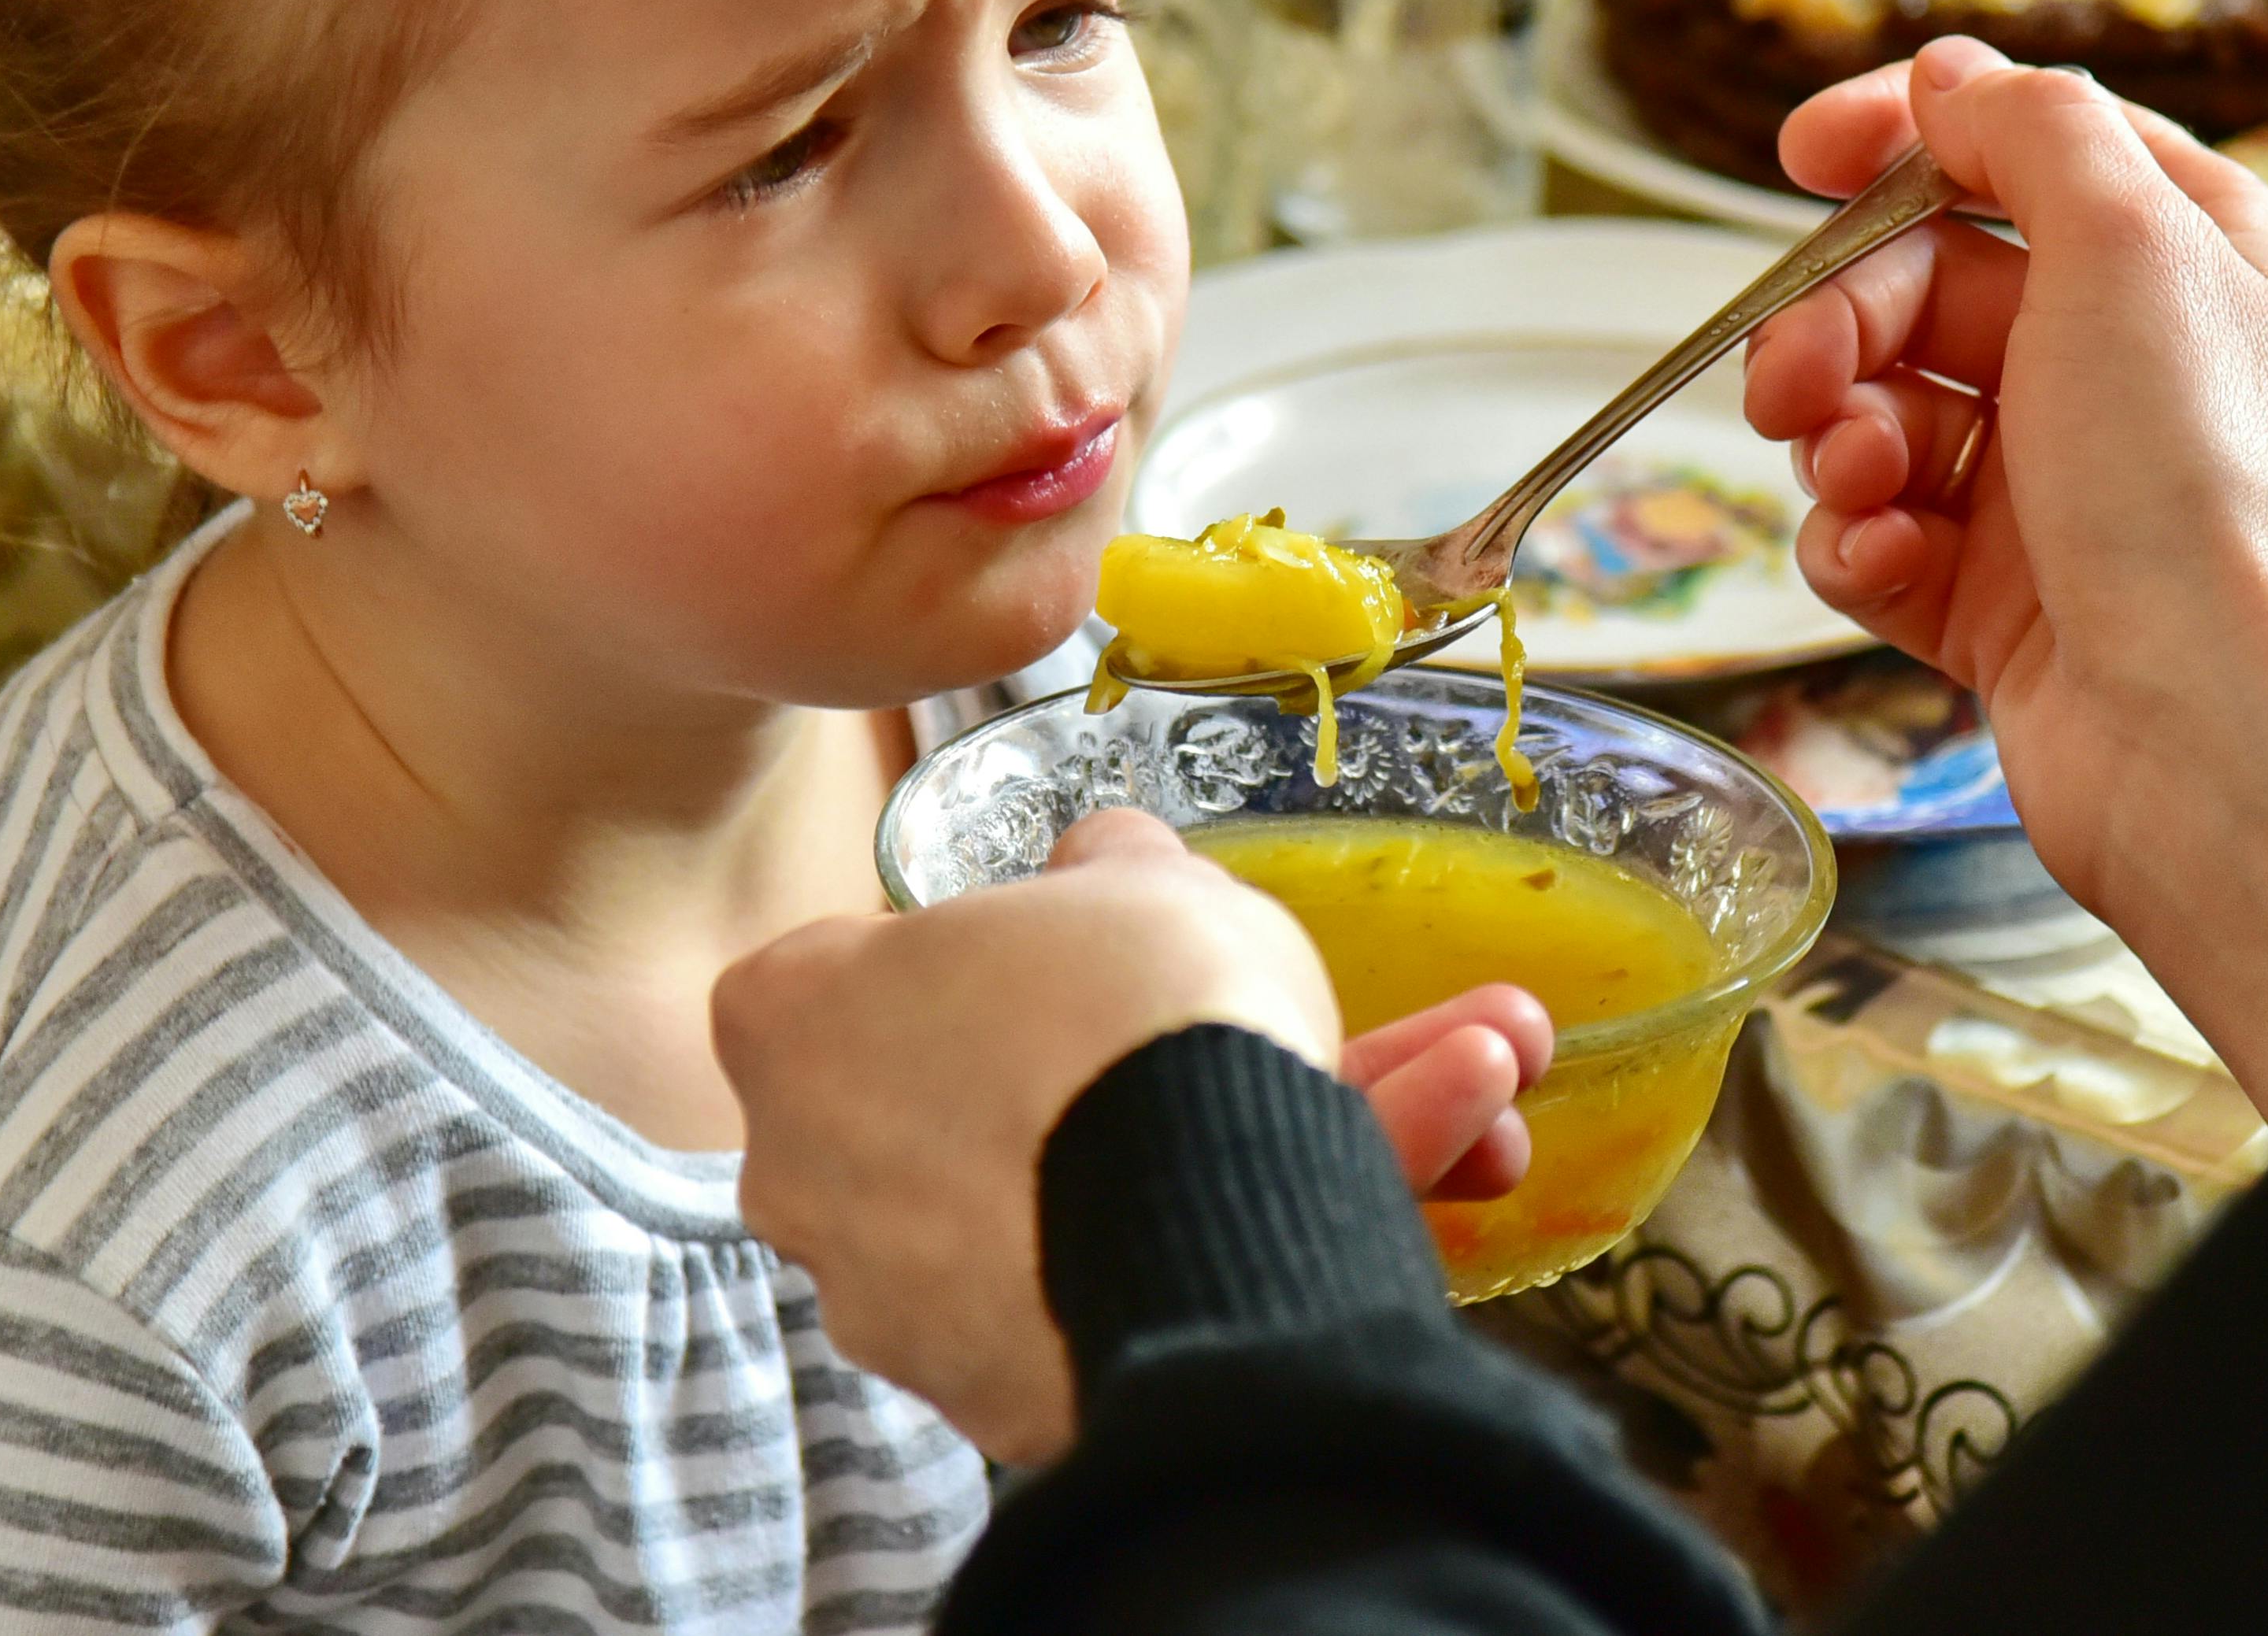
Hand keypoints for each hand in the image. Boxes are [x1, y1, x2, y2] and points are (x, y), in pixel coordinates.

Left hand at [713, 811, 1547, 1461]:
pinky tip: (1453, 1141)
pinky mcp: (1008, 1401)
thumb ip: (1115, 869)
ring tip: (1475, 1077)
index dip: (983, 954)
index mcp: (792, 1018)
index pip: (852, 970)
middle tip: (1307, 1012)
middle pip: (1009, 1097)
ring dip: (1286, 1129)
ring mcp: (905, 1304)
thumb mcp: (1146, 881)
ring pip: (1105, 1193)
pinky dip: (1275, 1220)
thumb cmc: (1132, 1012)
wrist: (1199, 1215)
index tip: (1087, 949)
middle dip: (1185, 1051)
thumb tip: (1108, 865)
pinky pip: (1143, 1284)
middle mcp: (812, 1175)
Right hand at [1743, 38, 2267, 1125]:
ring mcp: (2053, 486)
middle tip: (1797, 376)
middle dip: (1836, 321)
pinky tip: (1878, 559)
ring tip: (1860, 482)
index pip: (2022, 149)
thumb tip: (1953, 77)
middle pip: (1921, 285)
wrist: (2212, 736)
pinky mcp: (1992, 596)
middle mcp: (2124, 363)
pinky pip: (1871, 533)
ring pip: (1877, 410)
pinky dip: (1851, 539)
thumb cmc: (2200, 489)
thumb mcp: (2132, 245)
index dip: (1904, 138)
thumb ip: (2033, 132)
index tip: (1802, 154)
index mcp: (2187, 258)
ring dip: (1836, 436)